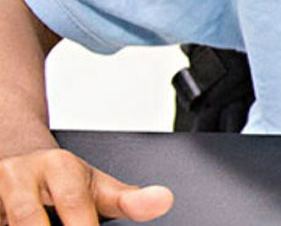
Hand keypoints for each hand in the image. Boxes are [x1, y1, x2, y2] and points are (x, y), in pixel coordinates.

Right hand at [0, 148, 171, 224]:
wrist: (20, 163)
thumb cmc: (64, 182)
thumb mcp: (98, 187)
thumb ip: (129, 200)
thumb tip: (164, 200)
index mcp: (59, 166)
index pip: (73, 203)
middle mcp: (20, 174)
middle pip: (30, 219)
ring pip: (10, 221)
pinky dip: (5, 225)